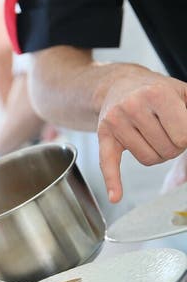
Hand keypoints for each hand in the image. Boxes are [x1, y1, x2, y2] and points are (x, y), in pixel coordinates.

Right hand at [97, 70, 186, 202]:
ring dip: (155, 154)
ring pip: (147, 160)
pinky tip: (116, 196)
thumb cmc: (156, 92)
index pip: (182, 137)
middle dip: (172, 146)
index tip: (181, 127)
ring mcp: (116, 121)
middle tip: (166, 131)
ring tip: (152, 136)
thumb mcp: (183, 93)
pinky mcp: (103, 135)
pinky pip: (108, 163)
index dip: (185, 138)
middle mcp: (133, 106)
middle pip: (166, 150)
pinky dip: (112, 182)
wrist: (120, 84)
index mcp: (157, 94)